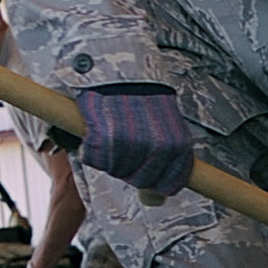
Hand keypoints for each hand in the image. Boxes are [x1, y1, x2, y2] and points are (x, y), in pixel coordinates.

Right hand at [75, 84, 194, 196]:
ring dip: (110, 156)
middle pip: (141, 181)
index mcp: (178, 145)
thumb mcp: (165, 124)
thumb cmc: (142, 96)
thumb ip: (165, 162)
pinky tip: (97, 128)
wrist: (120, 65)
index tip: (146, 172)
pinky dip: (90, 147)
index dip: (156, 182)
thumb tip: (152, 201)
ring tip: (113, 130)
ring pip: (116, 170)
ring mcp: (132, 144)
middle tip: (126, 141)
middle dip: (131, 168)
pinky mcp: (104, 137)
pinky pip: (93, 157)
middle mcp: (158, 148)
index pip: (170, 183)